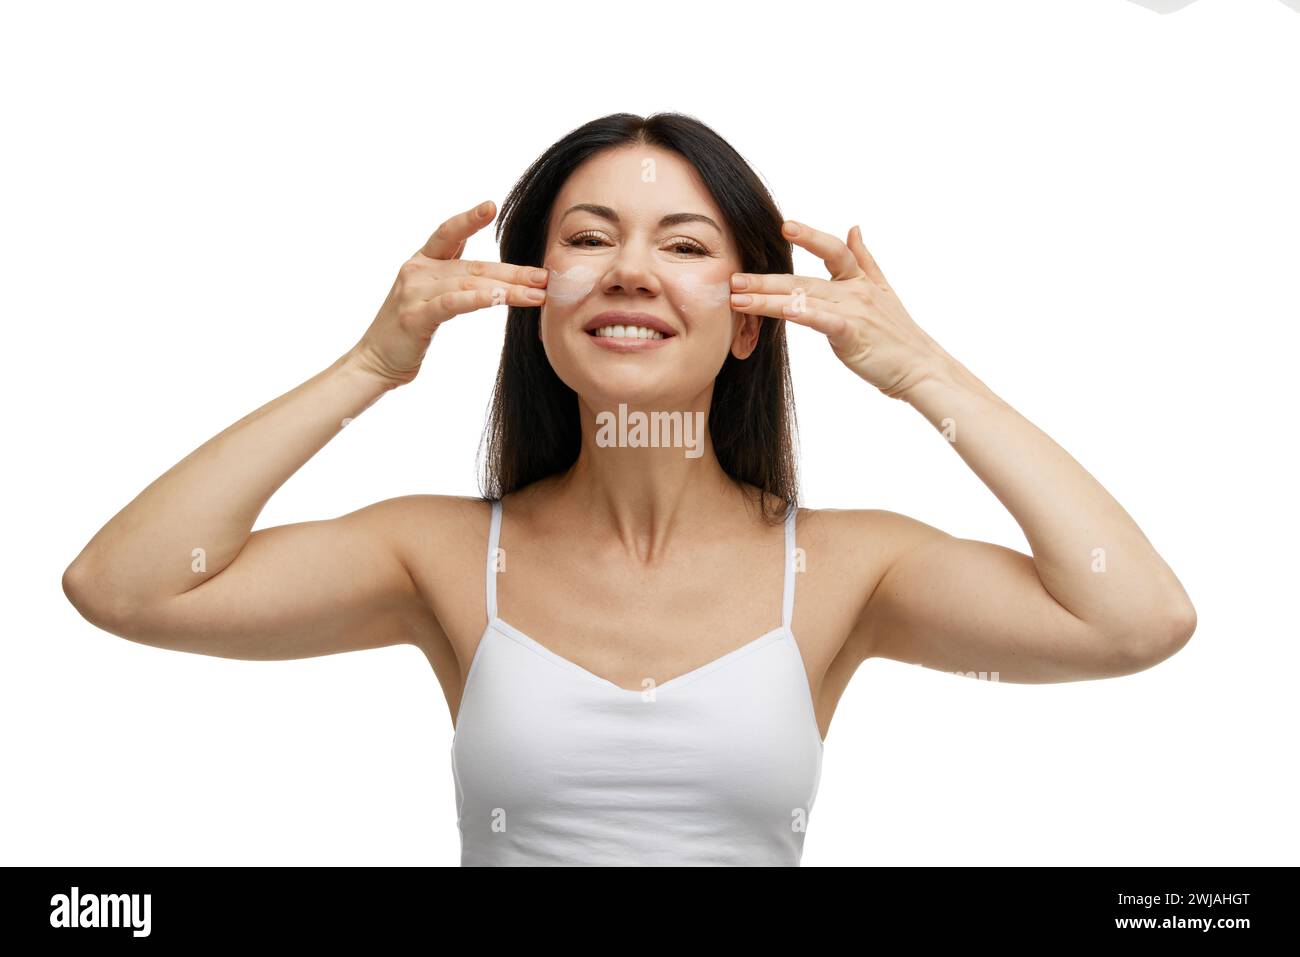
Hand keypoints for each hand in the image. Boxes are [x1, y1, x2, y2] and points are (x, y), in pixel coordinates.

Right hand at [346, 200, 549, 387]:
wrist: (375, 361)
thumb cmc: (409, 330)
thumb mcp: (430, 294)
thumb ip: (451, 275)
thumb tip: (487, 268)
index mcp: (422, 261)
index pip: (448, 233)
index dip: (469, 219)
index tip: (491, 206)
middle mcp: (416, 270)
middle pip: (474, 267)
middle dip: (513, 272)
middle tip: (545, 276)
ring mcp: (413, 292)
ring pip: (469, 285)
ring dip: (508, 290)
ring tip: (537, 295)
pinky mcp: (414, 317)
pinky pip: (452, 304)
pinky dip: (478, 299)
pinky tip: (501, 299)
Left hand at [728, 220, 949, 400]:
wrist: (921, 367)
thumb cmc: (898, 335)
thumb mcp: (883, 289)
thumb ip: (866, 259)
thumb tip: (854, 227)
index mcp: (859, 280)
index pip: (833, 250)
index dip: (810, 236)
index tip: (785, 226)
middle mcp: (855, 290)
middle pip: (804, 279)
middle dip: (766, 279)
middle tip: (734, 278)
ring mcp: (854, 311)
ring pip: (803, 299)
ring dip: (768, 299)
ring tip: (738, 299)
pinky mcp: (852, 334)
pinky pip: (821, 320)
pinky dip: (799, 313)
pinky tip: (777, 311)